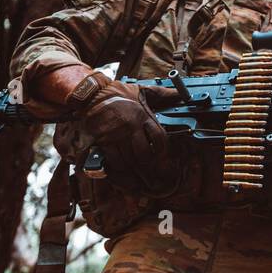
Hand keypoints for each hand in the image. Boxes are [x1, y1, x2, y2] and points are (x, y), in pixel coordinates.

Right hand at [63, 71, 169, 192]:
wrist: (91, 93)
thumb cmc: (117, 93)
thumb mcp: (141, 90)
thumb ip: (162, 93)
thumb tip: (181, 94)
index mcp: (143, 115)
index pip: (159, 138)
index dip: (163, 153)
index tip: (164, 161)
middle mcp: (131, 126)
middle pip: (145, 154)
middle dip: (150, 168)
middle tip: (154, 179)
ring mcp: (117, 134)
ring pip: (130, 160)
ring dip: (136, 172)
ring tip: (140, 182)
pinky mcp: (103, 140)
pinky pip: (115, 160)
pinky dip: (120, 170)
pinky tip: (124, 174)